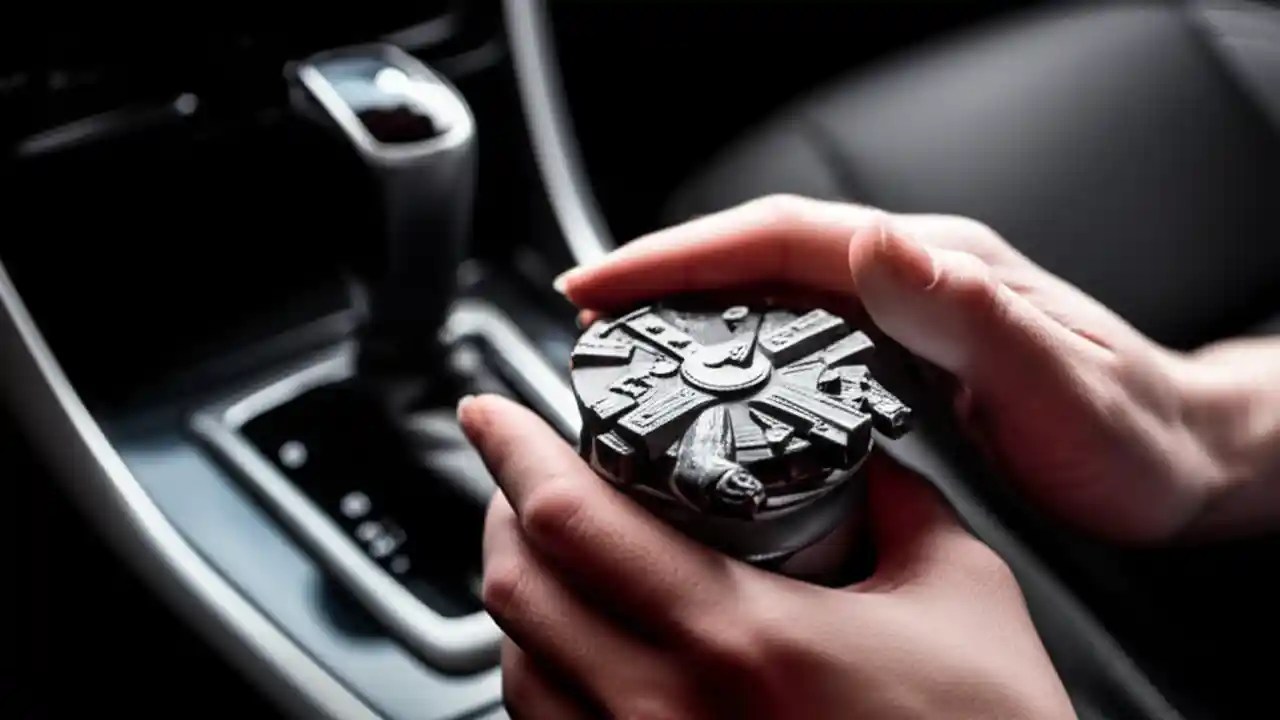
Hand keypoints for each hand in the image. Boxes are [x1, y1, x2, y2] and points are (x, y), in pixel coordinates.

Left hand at [460, 394, 1074, 718]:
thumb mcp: (965, 599)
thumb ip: (902, 505)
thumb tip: (857, 457)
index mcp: (738, 640)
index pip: (570, 519)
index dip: (511, 450)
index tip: (492, 410)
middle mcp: (665, 712)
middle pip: (518, 588)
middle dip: (504, 508)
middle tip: (526, 468)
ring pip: (517, 667)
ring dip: (521, 589)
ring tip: (550, 546)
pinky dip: (543, 669)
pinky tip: (580, 643)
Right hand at [556, 195, 1232, 542]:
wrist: (1182, 457)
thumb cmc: (1129, 435)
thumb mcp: (1052, 382)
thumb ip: (965, 314)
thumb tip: (873, 247)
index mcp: (926, 268)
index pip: (776, 239)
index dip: (677, 255)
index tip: (601, 283)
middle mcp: (908, 275)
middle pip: (756, 255)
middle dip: (660, 273)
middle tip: (586, 313)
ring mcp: (903, 309)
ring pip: (768, 290)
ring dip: (687, 305)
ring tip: (620, 340)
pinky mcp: (902, 351)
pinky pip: (795, 330)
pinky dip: (734, 342)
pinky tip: (711, 374)